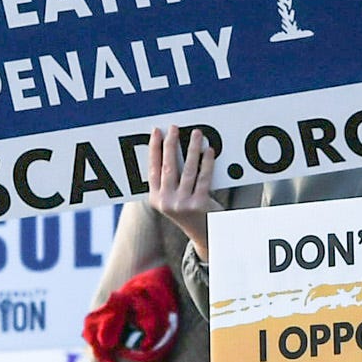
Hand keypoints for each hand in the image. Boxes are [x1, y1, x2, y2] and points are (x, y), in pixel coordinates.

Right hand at [146, 126, 218, 252]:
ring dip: (192, 148)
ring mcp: (183, 203)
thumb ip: (167, 181)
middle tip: (173, 128)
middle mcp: (167, 201)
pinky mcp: (199, 204)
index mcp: (156, 198)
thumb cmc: (187, 210)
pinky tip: (208, 150)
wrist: (204, 234)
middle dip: (170, 144)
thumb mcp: (171, 200)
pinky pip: (204, 177)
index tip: (156, 131)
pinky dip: (207, 161)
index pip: (152, 168)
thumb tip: (168, 148)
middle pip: (168, 166)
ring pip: (188, 169)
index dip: (154, 148)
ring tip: (195, 134)